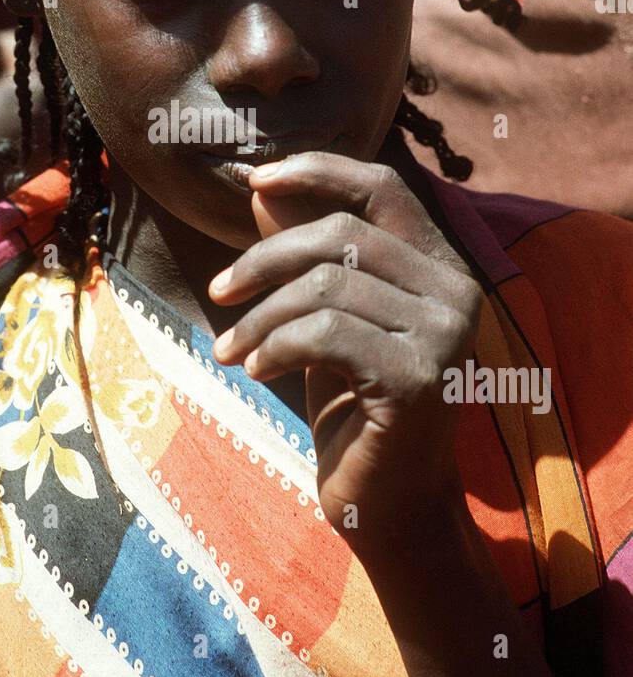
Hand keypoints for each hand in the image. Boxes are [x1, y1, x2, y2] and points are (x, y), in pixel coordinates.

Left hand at [208, 154, 482, 546]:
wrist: (389, 505)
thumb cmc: (354, 409)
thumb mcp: (326, 322)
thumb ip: (307, 258)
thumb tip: (262, 188)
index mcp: (441, 267)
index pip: (381, 186)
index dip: (317, 172)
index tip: (254, 180)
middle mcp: (458, 291)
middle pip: (341, 236)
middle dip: (264, 259)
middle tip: (218, 291)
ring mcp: (446, 335)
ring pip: (326, 287)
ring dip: (260, 318)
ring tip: (230, 350)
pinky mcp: (420, 378)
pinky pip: (326, 335)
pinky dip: (276, 348)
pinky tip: (256, 371)